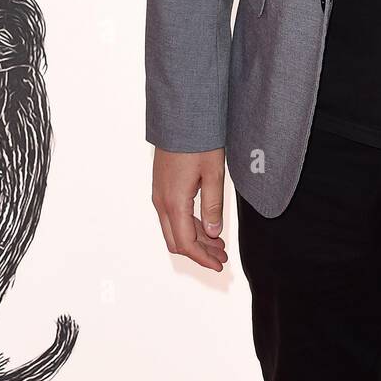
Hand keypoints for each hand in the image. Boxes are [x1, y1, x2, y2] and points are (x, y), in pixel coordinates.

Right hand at [151, 147, 228, 271]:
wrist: (180, 115)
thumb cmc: (197, 141)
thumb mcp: (213, 173)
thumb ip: (213, 206)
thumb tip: (214, 234)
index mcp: (174, 202)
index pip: (186, 243)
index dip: (203, 258)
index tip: (219, 264)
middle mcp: (161, 201)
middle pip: (177, 241)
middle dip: (199, 253)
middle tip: (221, 256)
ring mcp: (159, 194)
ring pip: (174, 229)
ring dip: (195, 239)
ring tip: (219, 243)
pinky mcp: (162, 186)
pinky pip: (172, 215)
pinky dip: (189, 226)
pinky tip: (206, 225)